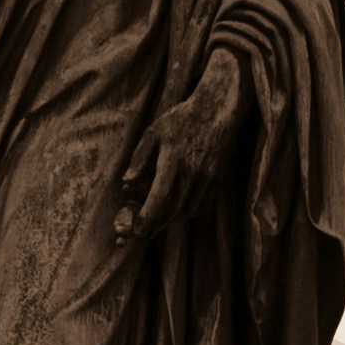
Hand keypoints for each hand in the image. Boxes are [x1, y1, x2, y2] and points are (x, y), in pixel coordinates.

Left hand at [118, 68, 249, 240]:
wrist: (217, 110)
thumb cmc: (182, 119)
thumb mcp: (154, 130)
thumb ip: (140, 156)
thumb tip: (126, 180)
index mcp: (174, 160)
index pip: (160, 197)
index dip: (149, 217)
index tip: (139, 229)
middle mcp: (193, 172)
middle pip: (173, 209)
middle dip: (157, 225)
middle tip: (144, 233)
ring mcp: (208, 177)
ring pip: (188, 210)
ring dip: (172, 221)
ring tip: (158, 224)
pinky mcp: (217, 179)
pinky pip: (202, 204)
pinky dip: (189, 213)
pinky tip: (178, 213)